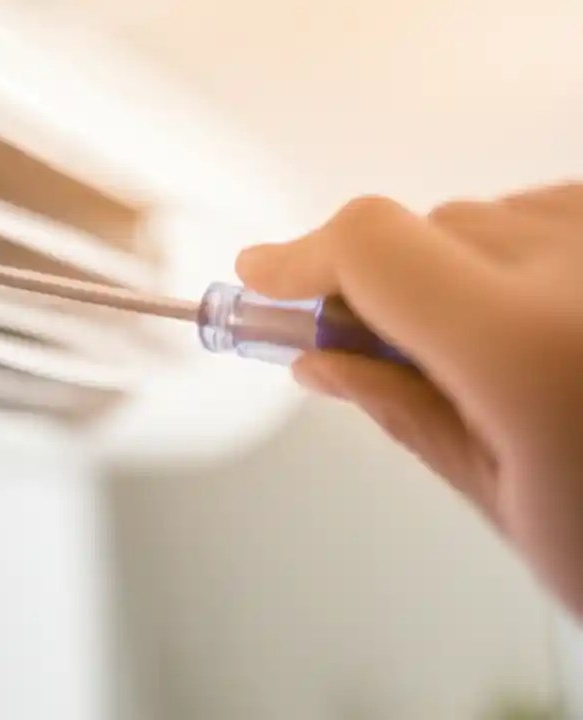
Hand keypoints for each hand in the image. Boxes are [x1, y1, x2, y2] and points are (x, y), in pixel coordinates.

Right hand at [236, 184, 582, 615]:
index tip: (263, 278)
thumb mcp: (510, 504)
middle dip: (370, 287)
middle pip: (419, 231)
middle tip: (356, 351)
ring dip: (449, 273)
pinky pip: (554, 213)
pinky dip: (518, 257)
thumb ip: (401, 411)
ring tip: (488, 360)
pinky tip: (544, 325)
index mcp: (530, 350)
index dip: (300, 258)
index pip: (373, 246)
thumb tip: (319, 360)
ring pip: (483, 218)